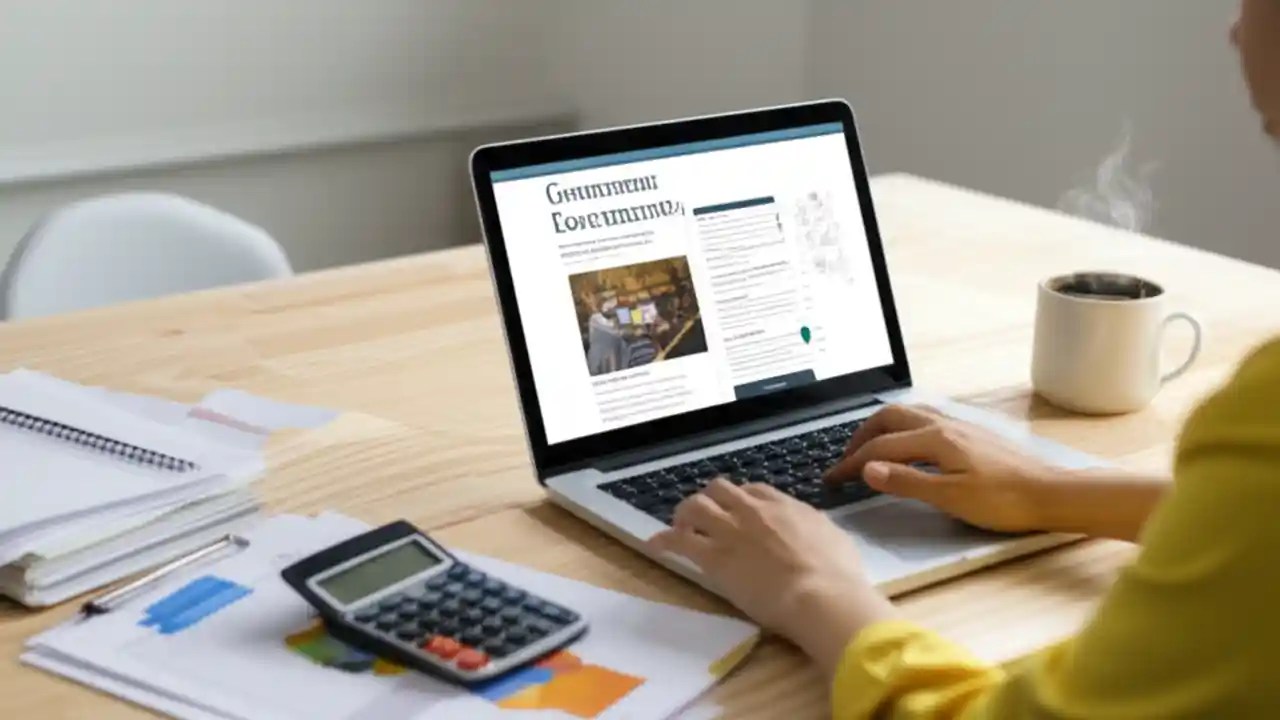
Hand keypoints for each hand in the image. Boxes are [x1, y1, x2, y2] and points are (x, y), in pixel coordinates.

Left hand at [647, 479, 894, 675]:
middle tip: (704, 517)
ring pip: (695, 506)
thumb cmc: (838, 574)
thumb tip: (812, 528)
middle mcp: (753, 511)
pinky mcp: (714, 557)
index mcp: (784, 505)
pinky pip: (679, 540)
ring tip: (679, 527)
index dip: (741, 499)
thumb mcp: (834, 537)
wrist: (821, 594)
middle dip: (710, 500)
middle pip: (720, 490)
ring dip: (684, 514)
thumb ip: (815, 528)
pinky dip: (665, 540)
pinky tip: (656, 545)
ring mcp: (730, 531)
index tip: (738, 512)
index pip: (753, 490)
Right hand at [824, 405, 1056, 532]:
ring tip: (870, 447)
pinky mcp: (971, 434)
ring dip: (882, 427)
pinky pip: (925, 419)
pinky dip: (903, 427)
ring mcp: (959, 426)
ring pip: (908, 414)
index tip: (832, 478)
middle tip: (846, 458)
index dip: (852, 463)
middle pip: (889, 418)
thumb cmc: (1004, 500)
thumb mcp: (950, 497)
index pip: (880, 448)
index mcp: (935, 439)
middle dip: (862, 435)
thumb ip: (906, 480)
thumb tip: (867, 468)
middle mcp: (944, 425)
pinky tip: (909, 444)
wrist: (1052, 494)